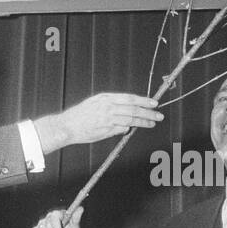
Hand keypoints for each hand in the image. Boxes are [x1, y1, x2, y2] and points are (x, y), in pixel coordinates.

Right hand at [36, 93, 161, 150]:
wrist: (67, 126)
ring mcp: (108, 119)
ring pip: (131, 119)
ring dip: (144, 122)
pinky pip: (122, 128)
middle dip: (148, 112)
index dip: (143, 100)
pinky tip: (132, 129)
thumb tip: (125, 110)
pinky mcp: (106, 130)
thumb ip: (111, 106)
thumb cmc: (81, 115)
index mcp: (106, 98)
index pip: (130, 98)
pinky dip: (128, 128)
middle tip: (159, 115)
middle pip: (133, 109)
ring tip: (152, 123)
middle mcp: (108, 107)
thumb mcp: (96, 103)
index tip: (154, 103)